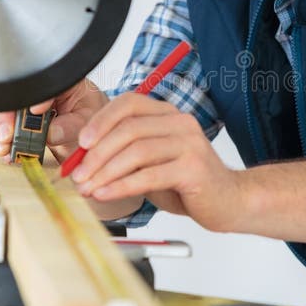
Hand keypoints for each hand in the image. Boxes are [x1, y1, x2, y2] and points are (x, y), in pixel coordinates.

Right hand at [0, 78, 107, 162]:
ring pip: (1, 112)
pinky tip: (5, 151)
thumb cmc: (91, 117)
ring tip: (5, 148)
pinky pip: (0, 127)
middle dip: (5, 118)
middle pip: (12, 97)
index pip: (41, 82)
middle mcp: (37, 90)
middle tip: (7, 137)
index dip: (34, 97)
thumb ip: (71, 126)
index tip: (35, 112)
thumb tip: (51, 133)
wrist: (90, 129)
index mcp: (59, 82)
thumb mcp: (88, 120)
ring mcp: (24, 104)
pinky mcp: (16, 120)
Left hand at [69, 92, 244, 230]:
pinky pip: (148, 175)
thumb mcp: (150, 163)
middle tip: (77, 174)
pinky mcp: (193, 169)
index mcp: (168, 114)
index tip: (81, 143)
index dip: (100, 121)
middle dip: (96, 154)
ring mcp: (189, 144)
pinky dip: (121, 186)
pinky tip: (104, 194)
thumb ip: (123, 156)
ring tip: (87, 188)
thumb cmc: (187, 183)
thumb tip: (82, 160)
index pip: (129, 103)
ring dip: (105, 171)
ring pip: (136, 152)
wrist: (228, 202)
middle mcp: (180, 123)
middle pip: (128, 129)